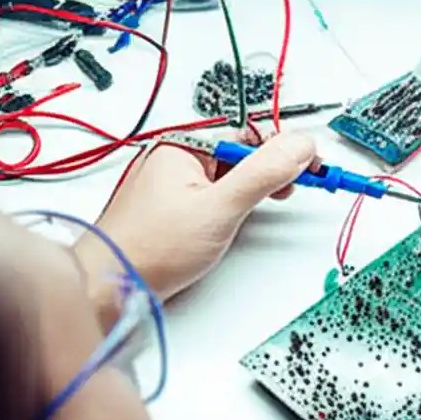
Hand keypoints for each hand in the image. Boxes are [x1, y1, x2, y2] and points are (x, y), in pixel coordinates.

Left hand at [80, 131, 317, 313]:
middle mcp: (177, 156)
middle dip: (272, 168)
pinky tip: (242, 217)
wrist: (108, 288)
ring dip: (256, 186)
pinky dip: (236, 202)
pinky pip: (215, 193)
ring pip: (229, 174)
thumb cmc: (150, 249)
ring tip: (274, 202)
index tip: (312, 166)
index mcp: (184, 144)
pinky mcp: (173, 207)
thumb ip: (264, 173)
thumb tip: (300, 145)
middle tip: (298, 187)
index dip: (284, 148)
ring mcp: (174, 182)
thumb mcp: (219, 208)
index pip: (248, 132)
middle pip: (241, 151)